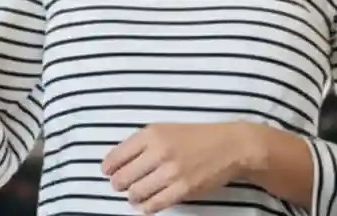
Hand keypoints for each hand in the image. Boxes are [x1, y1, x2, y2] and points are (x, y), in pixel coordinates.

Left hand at [102, 122, 261, 214]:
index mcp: (150, 134)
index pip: (117, 155)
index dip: (108, 167)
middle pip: (124, 177)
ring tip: (134, 196)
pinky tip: (147, 205)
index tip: (107, 172)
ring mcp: (171, 172)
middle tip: (120, 186)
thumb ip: (141, 143)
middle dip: (118, 184)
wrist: (229, 146)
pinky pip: (156, 204)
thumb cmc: (195, 137)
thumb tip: (117, 161)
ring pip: (137, 192)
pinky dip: (147, 207)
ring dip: (132, 197)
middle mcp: (158, 152)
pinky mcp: (184, 189)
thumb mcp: (164, 129)